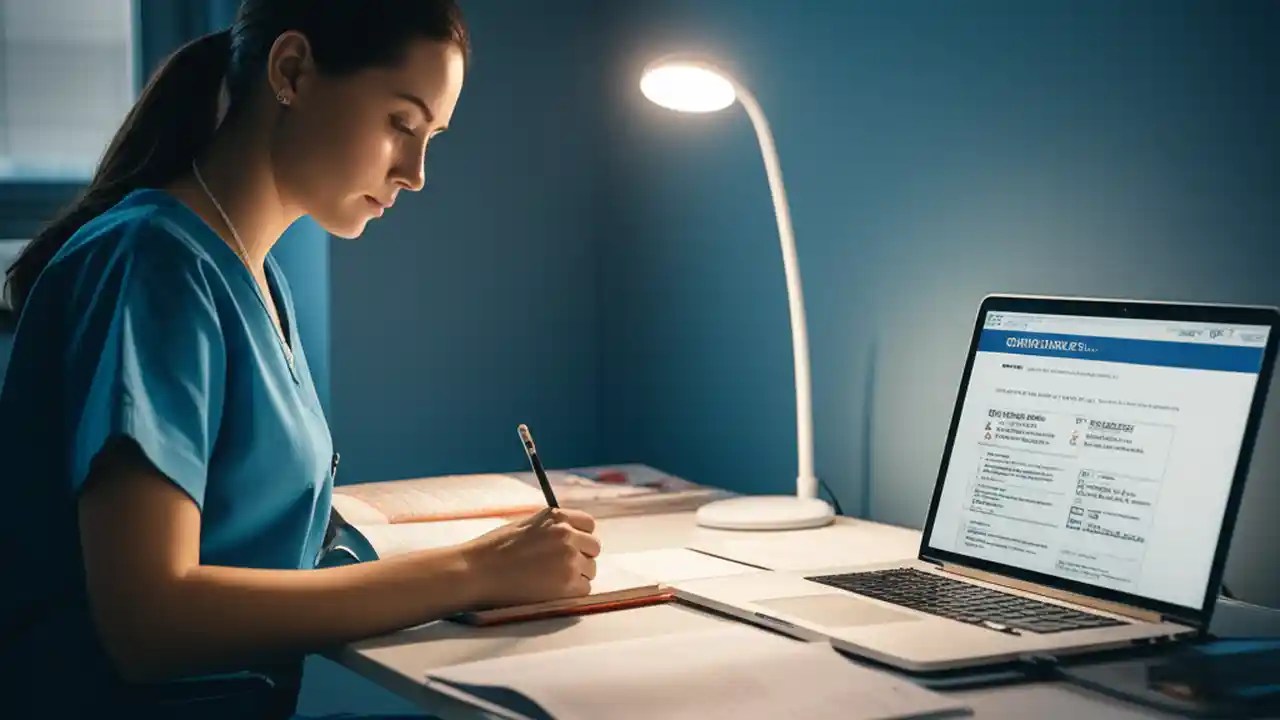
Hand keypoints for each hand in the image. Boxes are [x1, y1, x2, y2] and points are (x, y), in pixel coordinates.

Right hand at [459, 508, 600, 608]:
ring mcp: (569, 559)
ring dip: (577, 576)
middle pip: (593, 548)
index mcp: (556, 517)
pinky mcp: (568, 584)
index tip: (573, 546)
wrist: (477, 571)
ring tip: (551, 581)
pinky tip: (550, 592)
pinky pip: (584, 590)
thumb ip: (551, 528)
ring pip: (590, 570)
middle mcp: (567, 535)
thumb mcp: (525, 526)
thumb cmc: (494, 549)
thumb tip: (571, 537)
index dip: (581, 537)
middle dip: (582, 557)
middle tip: (560, 568)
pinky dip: (571, 593)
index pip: (589, 525)